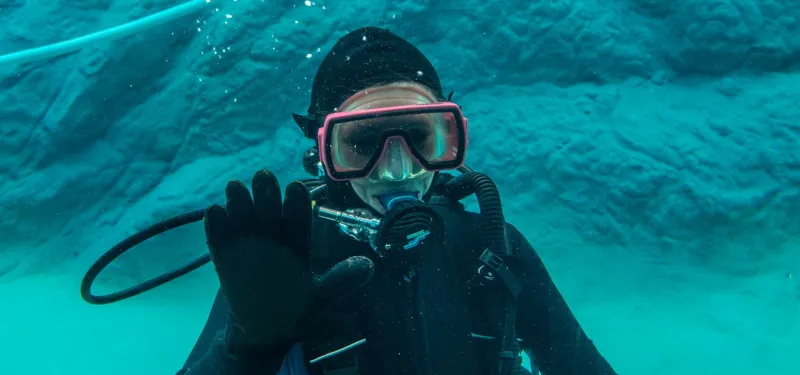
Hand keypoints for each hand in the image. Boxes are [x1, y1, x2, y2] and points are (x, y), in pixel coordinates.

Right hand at [203, 170, 373, 350]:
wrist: (264, 331)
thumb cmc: (297, 311)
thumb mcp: (321, 297)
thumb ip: (340, 281)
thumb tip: (369, 267)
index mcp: (297, 244)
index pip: (299, 220)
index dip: (297, 204)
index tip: (296, 187)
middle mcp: (274, 239)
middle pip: (271, 214)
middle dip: (267, 195)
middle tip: (263, 175)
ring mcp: (249, 247)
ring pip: (245, 221)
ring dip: (240, 204)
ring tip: (235, 187)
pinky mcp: (227, 259)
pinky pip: (221, 241)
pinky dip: (217, 228)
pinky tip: (214, 212)